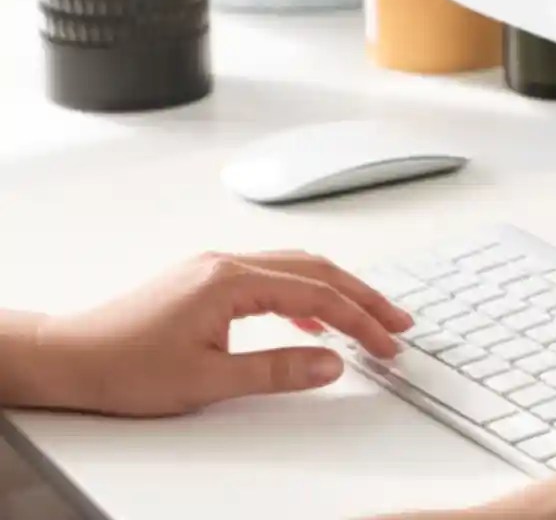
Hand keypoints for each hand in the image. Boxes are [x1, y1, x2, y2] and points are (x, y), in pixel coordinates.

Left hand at [34, 251, 412, 416]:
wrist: (70, 355)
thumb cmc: (125, 366)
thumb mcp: (208, 379)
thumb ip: (277, 369)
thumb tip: (332, 363)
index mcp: (231, 280)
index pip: (317, 295)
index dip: (360, 321)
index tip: (387, 344)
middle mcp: (227, 263)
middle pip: (316, 270)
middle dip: (363, 297)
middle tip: (398, 323)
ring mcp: (216, 268)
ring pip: (297, 268)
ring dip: (338, 291)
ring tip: (369, 317)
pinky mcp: (207, 279)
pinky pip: (273, 276)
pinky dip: (305, 295)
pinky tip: (312, 322)